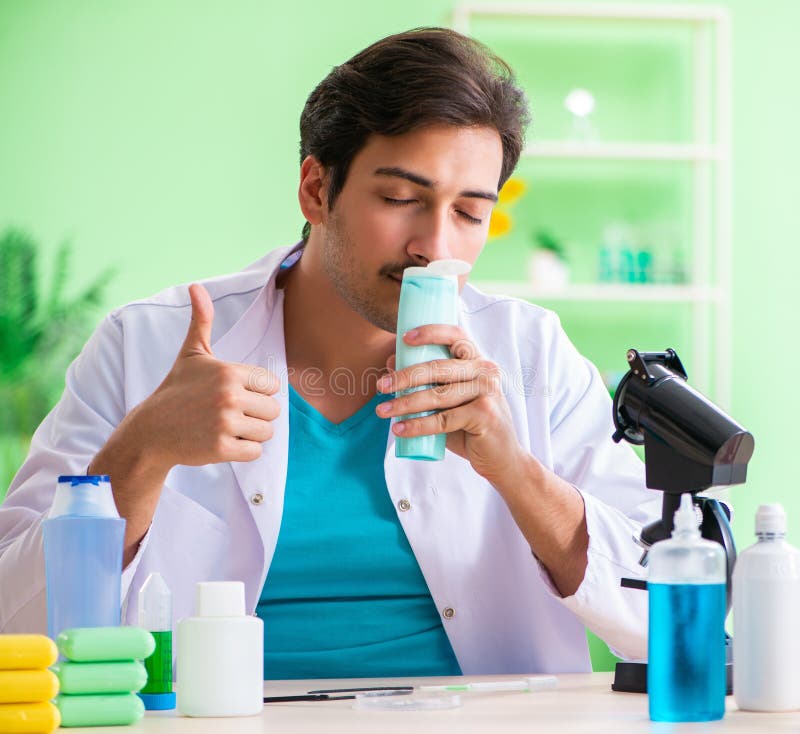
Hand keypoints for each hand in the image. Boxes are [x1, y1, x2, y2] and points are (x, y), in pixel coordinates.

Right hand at [131, 283, 280, 471]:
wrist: (151, 431)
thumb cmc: (176, 390)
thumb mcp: (191, 354)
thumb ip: (201, 321)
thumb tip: (195, 286)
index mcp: (229, 372)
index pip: (272, 386)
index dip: (257, 393)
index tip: (235, 395)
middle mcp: (229, 395)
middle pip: (273, 410)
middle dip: (256, 415)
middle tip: (229, 414)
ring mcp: (225, 423)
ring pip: (267, 432)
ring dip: (251, 434)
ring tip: (225, 428)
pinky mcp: (221, 448)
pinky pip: (255, 452)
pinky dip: (243, 451)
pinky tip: (223, 443)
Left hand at [376, 325, 525, 484]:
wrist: (502, 458)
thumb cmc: (471, 426)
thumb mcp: (448, 402)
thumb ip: (427, 384)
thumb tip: (390, 363)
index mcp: (478, 361)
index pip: (456, 336)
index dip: (431, 333)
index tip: (404, 338)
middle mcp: (486, 371)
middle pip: (438, 368)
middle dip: (405, 376)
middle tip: (380, 385)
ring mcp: (487, 392)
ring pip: (437, 395)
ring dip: (404, 403)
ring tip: (382, 411)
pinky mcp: (484, 415)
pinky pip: (442, 419)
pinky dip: (417, 425)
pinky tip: (399, 428)